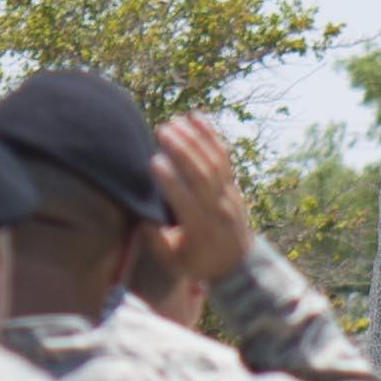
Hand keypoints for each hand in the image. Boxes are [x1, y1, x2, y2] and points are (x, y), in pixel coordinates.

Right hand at [149, 111, 254, 291]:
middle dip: (183, 151)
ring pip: (214, 162)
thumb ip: (157, 242)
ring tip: (175, 121)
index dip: (171, 182)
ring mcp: (228, 194)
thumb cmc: (197, 261)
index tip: (154, 162)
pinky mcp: (232, 183)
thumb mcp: (173, 261)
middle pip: (202, 176)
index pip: (186, 202)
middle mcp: (217, 209)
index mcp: (201, 229)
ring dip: (195, 139)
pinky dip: (211, 136)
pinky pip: (224, 156)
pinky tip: (197, 118)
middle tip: (162, 130)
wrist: (237, 262)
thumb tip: (143, 217)